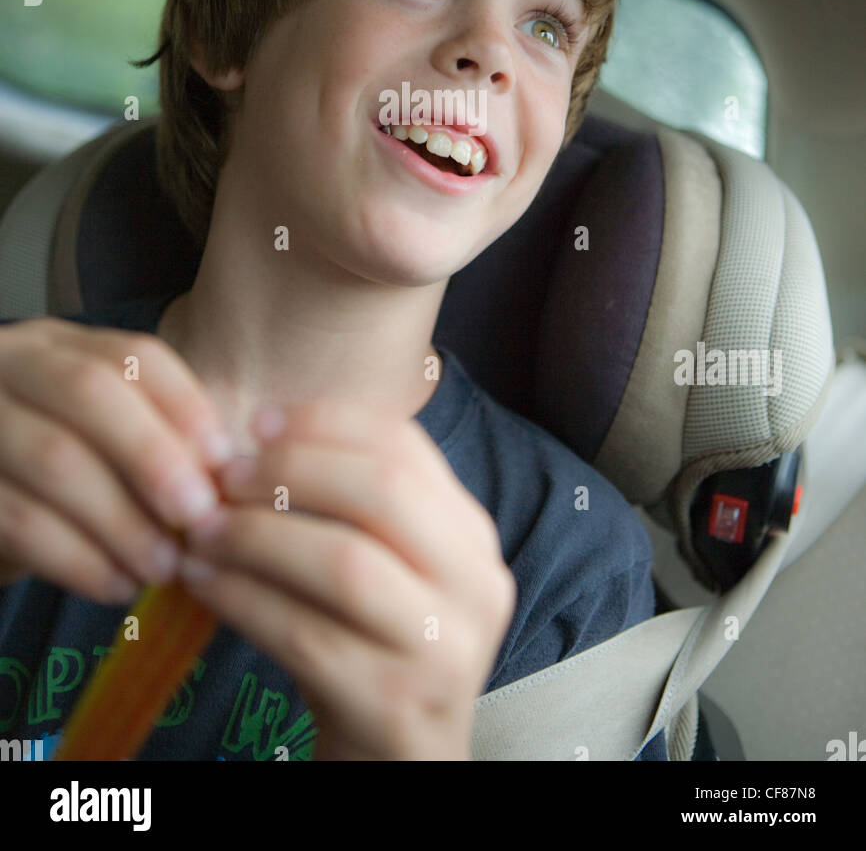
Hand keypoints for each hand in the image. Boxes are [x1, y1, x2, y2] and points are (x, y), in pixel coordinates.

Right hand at [0, 319, 231, 601]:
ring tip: (164, 565)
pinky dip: (78, 559)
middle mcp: (11, 366)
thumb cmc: (62, 477)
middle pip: (90, 390)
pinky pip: (22, 521)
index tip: (224, 461)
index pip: (133, 355)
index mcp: (59, 346)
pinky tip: (116, 584)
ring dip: (122, 520)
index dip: (185, 405)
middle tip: (198, 514)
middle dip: (153, 454)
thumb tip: (230, 476)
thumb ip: (159, 441)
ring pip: (56, 458)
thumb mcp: (104, 440)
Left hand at [180, 397, 517, 759]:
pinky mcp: (394, 702)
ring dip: (257, 536)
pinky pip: (304, 635)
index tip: (260, 422)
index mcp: (471, 536)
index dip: (328, 424)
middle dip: (292, 470)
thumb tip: (254, 438)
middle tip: (224, 475)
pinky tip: (203, 583)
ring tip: (201, 530)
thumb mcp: (383, 565)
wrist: (398, 760)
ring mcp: (443, 647)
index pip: (406, 448)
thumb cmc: (371, 644)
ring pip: (343, 563)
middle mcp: (475, 585)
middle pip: (383, 493)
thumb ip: (345, 504)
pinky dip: (242, 600)